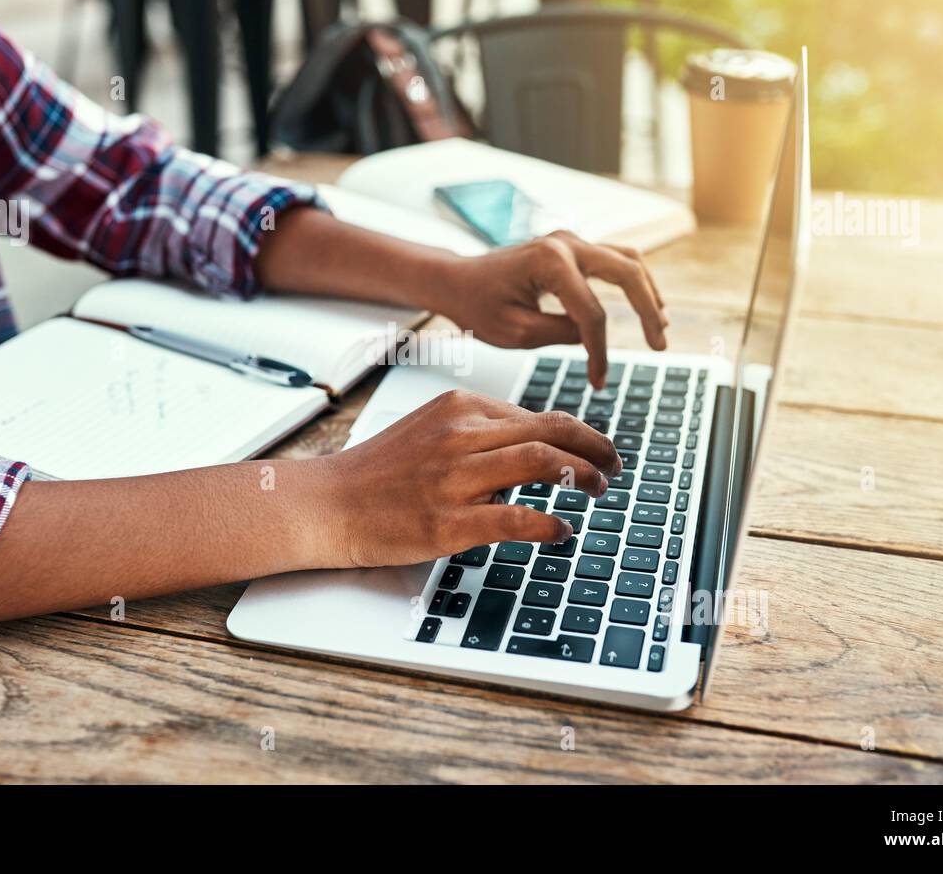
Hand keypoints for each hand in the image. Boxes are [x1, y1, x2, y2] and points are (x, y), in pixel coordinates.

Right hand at [320, 389, 622, 568]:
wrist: (328, 503)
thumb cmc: (379, 472)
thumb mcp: (429, 429)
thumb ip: (479, 432)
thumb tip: (534, 444)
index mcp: (460, 410)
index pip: (538, 416)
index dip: (580, 434)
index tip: (598, 450)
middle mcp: (461, 437)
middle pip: (551, 432)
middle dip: (595, 449)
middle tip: (614, 469)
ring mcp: (456, 479)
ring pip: (542, 464)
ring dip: (583, 478)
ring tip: (597, 492)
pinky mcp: (448, 522)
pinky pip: (515, 518)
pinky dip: (550, 525)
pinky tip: (561, 532)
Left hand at [431, 231, 667, 388]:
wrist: (456, 281)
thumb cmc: (477, 305)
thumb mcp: (514, 331)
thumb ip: (560, 333)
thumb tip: (594, 337)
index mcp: (549, 261)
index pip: (591, 312)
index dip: (600, 351)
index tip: (598, 381)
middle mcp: (565, 242)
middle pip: (626, 272)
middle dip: (647, 310)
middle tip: (660, 345)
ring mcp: (570, 241)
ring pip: (627, 260)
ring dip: (648, 292)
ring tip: (661, 326)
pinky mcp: (572, 248)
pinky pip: (615, 260)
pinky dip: (635, 282)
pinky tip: (648, 305)